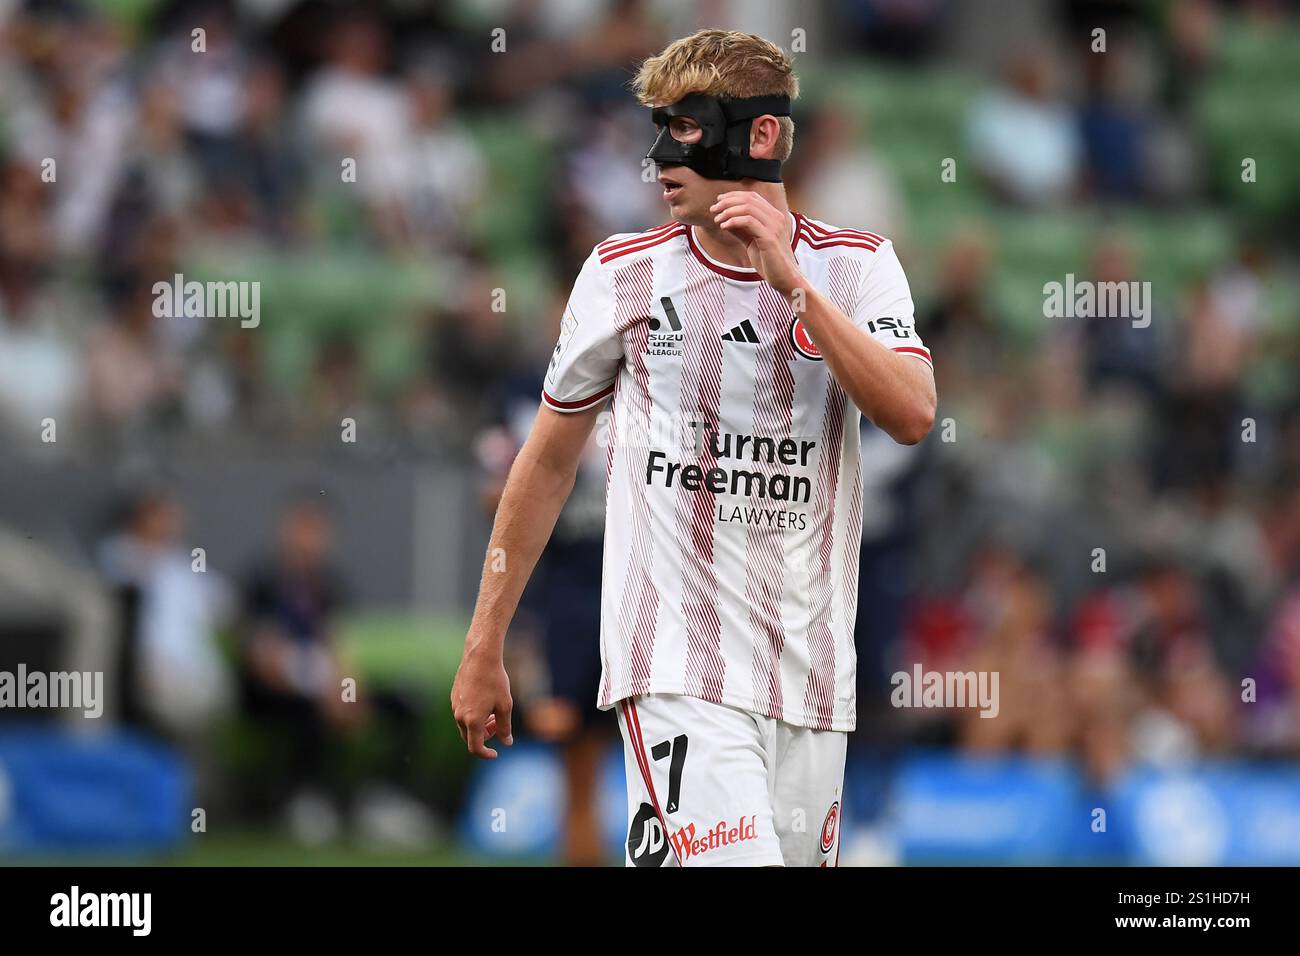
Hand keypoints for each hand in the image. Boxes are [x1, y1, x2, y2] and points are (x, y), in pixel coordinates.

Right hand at [451, 642, 512, 757]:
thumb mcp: (505, 705)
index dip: (485, 754)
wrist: (480, 657)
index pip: (475, 748)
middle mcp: (459, 716)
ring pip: (466, 725)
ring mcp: (455, 706)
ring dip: (480, 725)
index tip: (496, 753)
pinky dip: (473, 715)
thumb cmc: (495, 680)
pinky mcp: (454, 697)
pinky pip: (462, 713)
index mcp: (472, 721)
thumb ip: (505, 727)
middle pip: (470, 738)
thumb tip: (506, 742)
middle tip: (499, 725)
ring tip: (494, 712)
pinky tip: (485, 702)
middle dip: (485, 736)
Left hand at [710, 191, 804, 295]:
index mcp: (774, 216)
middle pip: (749, 199)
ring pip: (748, 208)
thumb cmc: (769, 262)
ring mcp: (774, 226)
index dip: (734, 195)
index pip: (753, 197)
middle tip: (714, 209)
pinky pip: (749, 221)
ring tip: (717, 219)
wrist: (785, 279)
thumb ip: (741, 230)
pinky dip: (733, 221)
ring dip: (728, 211)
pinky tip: (724, 227)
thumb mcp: (752, 242)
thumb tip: (725, 220)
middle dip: (728, 202)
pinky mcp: (770, 238)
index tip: (719, 200)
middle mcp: (776, 218)